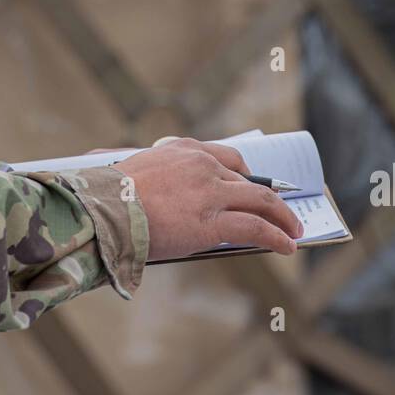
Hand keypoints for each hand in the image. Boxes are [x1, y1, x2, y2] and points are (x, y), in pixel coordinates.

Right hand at [112, 138, 302, 260]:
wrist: (101, 209)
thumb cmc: (104, 194)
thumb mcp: (126, 167)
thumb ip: (141, 171)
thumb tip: (120, 173)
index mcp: (182, 148)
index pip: (226, 157)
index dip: (245, 174)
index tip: (253, 184)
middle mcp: (203, 164)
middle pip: (248, 179)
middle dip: (270, 197)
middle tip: (283, 210)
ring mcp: (211, 192)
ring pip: (260, 201)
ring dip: (282, 217)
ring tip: (293, 230)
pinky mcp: (213, 222)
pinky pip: (256, 228)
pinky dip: (276, 237)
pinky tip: (286, 246)